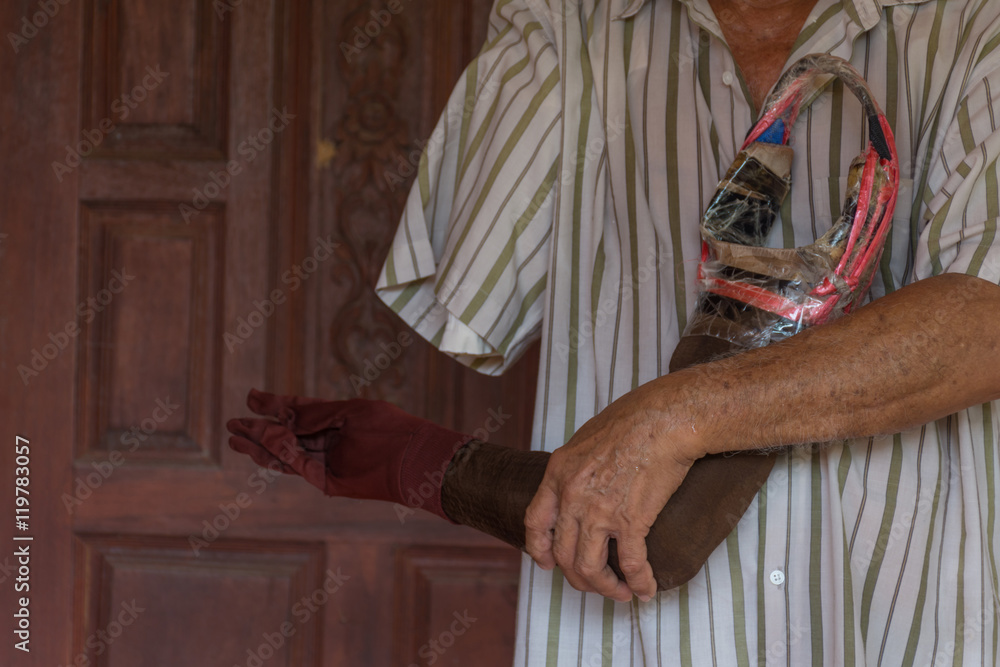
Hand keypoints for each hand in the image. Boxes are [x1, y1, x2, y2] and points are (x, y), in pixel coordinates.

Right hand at [226, 388, 456, 498]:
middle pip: (287, 434)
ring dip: (259, 446)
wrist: (413, 458)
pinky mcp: (328, 481)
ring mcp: (328, 462)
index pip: (299, 410)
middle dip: (259, 428)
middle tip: (232, 423)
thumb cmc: (389, 428)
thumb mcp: (348, 412)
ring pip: (286, 454)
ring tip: (234, 438)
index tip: (252, 396)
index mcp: (337, 419)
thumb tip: (284, 413)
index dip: (275, 403)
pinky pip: (296, 466)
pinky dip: (277, 455)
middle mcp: (330, 441)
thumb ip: (314, 414)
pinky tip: (259, 443)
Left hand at [523, 380, 701, 601]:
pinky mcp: (631, 520)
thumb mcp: (587, 439)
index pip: (534, 522)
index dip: (539, 550)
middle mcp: (572, 496)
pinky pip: (630, 563)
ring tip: (620, 593)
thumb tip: (582, 484)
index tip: (547, 563)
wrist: (664, 419)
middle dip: (578, 577)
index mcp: (558, 473)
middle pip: (563, 553)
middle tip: (595, 583)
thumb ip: (577, 467)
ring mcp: (599, 511)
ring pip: (590, 567)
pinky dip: (639, 582)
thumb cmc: (633, 420)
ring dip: (605, 587)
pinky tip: (646, 589)